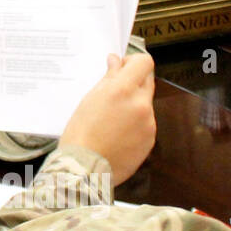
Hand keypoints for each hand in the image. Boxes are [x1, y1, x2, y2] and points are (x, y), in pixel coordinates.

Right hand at [59, 52, 155, 184]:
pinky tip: (116, 134)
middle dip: (134, 81)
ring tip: (111, 120)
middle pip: (148, 80)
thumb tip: (116, 62)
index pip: (144, 63)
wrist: (85, 169)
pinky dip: (134, 124)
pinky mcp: (150, 140)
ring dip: (133, 104)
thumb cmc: (80, 134)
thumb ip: (108, 78)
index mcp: (122, 90)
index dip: (133, 61)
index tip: (122, 67)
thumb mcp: (88, 100)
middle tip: (115, 90)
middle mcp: (140, 104)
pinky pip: (145, 123)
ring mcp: (148, 123)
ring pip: (145, 103)